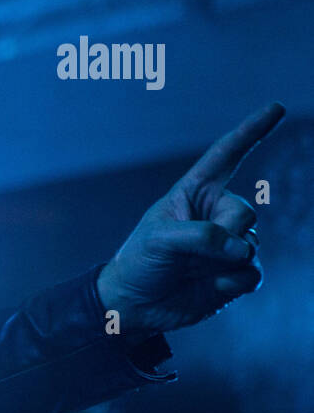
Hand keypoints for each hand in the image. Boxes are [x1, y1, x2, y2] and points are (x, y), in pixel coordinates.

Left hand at [96, 102, 285, 334]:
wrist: (135, 305)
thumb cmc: (139, 262)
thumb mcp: (158, 240)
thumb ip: (202, 237)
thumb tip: (242, 249)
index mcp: (194, 193)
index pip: (226, 155)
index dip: (252, 131)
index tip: (277, 107)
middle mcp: (216, 214)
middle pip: (245, 212)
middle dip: (225, 233)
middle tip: (196, 252)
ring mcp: (229, 244)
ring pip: (252, 245)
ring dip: (225, 262)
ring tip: (194, 270)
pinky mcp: (236, 273)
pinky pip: (254, 273)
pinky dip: (235, 282)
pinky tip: (214, 288)